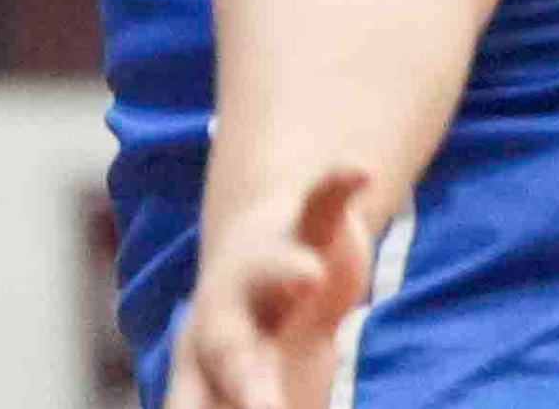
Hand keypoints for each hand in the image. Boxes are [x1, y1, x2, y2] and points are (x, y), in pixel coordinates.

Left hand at [166, 168, 379, 408]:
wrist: (257, 256)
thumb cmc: (250, 343)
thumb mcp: (242, 388)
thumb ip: (250, 400)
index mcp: (207, 365)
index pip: (197, 401)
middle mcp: (230, 314)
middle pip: (231, 349)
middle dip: (246, 378)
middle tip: (264, 408)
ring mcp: (267, 266)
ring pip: (272, 270)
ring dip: (287, 273)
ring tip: (307, 276)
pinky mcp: (307, 223)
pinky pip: (323, 201)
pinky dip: (339, 184)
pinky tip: (361, 173)